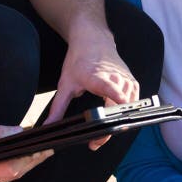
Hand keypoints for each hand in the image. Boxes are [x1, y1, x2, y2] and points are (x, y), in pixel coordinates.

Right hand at [0, 123, 52, 181]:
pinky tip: (20, 157)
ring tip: (38, 152)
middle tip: (48, 151)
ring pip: (8, 177)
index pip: (11, 169)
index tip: (42, 149)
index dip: (28, 159)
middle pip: (13, 175)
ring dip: (23, 165)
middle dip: (31, 162)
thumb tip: (19, 131)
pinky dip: (11, 167)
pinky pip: (0, 177)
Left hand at [45, 26, 138, 149]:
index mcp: (97, 77)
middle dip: (108, 129)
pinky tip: (113, 118)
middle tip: (95, 143)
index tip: (118, 113)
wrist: (93, 39)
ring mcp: (126, 80)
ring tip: (102, 133)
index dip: (115, 100)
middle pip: (118, 108)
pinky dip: (125, 113)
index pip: (110, 89)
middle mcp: (116, 78)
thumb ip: (58, 108)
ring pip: (127, 109)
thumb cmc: (78, 60)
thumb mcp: (65, 84)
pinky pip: (133, 102)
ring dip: (117, 123)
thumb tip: (49, 127)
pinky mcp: (132, 82)